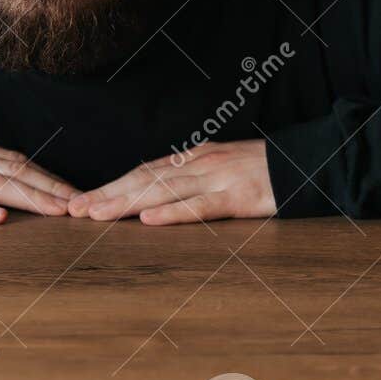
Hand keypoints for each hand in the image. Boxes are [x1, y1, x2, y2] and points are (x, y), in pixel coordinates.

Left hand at [66, 139, 275, 224]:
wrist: (307, 161)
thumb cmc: (265, 170)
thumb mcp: (223, 166)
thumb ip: (193, 177)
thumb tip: (160, 194)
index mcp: (194, 158)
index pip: (143, 173)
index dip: (111, 187)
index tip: (81, 201)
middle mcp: (199, 164)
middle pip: (144, 180)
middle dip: (107, 195)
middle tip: (73, 210)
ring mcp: (217, 179)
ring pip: (163, 191)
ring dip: (126, 203)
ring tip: (96, 214)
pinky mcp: (238, 197)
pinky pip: (201, 206)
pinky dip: (173, 213)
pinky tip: (149, 221)